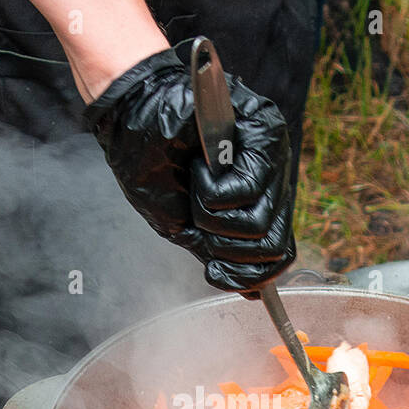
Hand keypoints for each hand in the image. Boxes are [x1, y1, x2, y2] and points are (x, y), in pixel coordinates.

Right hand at [84, 48, 295, 291]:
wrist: (131, 117)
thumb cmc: (152, 164)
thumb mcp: (185, 225)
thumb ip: (219, 253)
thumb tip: (252, 291)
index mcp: (259, 200)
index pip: (278, 251)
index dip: (250, 276)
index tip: (215, 272)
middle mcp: (274, 179)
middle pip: (275, 246)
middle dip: (228, 250)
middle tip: (199, 222)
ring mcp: (274, 156)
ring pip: (261, 224)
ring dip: (214, 218)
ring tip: (195, 186)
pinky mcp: (265, 133)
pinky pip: (248, 190)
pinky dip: (211, 191)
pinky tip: (198, 167)